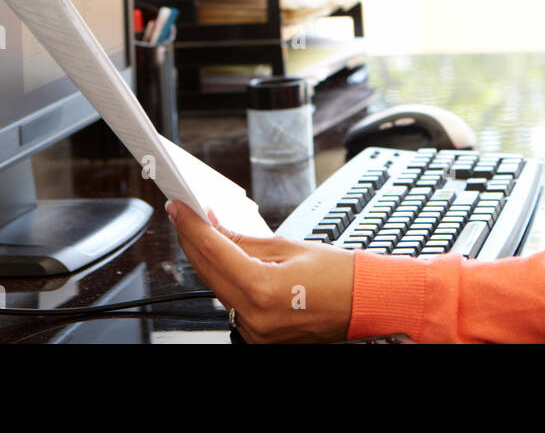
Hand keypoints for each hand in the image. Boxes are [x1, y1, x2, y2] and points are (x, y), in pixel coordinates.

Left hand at [167, 199, 354, 342]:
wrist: (365, 304)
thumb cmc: (339, 276)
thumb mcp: (290, 247)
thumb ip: (246, 241)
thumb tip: (217, 228)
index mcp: (263, 290)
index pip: (214, 252)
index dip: (192, 226)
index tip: (179, 208)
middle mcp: (254, 316)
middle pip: (207, 273)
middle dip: (192, 241)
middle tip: (183, 216)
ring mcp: (255, 332)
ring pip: (217, 290)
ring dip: (207, 261)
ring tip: (201, 234)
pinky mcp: (259, 337)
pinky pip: (231, 304)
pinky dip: (225, 280)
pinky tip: (224, 262)